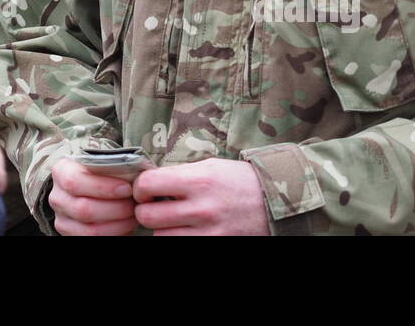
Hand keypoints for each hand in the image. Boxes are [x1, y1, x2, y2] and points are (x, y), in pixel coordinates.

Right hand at [48, 158, 136, 235]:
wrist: (85, 186)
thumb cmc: (98, 172)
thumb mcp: (100, 162)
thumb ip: (112, 167)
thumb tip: (137, 174)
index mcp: (61, 172)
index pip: (76, 181)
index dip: (103, 187)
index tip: (127, 188)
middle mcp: (57, 197)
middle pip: (84, 209)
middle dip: (115, 209)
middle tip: (133, 205)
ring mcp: (62, 219)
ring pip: (90, 230)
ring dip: (117, 225)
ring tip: (132, 216)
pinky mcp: (70, 235)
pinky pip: (93, 240)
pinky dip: (114, 234)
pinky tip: (125, 225)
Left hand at [132, 158, 269, 234]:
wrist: (274, 203)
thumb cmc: (238, 180)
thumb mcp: (209, 166)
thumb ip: (179, 175)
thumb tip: (147, 182)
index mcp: (198, 180)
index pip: (147, 184)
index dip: (140, 187)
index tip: (146, 190)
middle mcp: (201, 208)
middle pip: (148, 216)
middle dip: (145, 210)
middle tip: (153, 207)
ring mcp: (209, 233)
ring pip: (160, 238)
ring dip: (161, 230)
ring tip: (172, 221)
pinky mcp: (215, 246)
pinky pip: (180, 247)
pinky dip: (177, 240)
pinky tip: (184, 231)